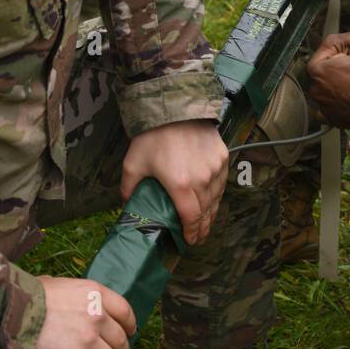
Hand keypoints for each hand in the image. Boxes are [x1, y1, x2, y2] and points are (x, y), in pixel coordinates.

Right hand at [32, 276, 136, 348]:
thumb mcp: (58, 283)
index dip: (130, 325)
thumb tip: (69, 297)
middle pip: (120, 339)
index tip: (130, 333)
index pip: (124, 310)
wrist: (13, 312)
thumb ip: (73, 293)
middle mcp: (97, 315)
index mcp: (95, 293)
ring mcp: (88, 339)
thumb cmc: (29, 295)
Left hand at [121, 119, 228, 245]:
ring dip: (211, 213)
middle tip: (199, 237)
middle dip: (203, 227)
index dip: (192, 233)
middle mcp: (201, 180)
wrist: (175, 107)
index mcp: (180, 185)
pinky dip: (217, 194)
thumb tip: (127, 205)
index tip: (190, 241)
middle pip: (206, 212)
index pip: (191, 218)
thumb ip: (129, 188)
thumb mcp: (133, 164)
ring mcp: (215, 169)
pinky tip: (212, 199)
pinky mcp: (222, 157)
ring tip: (206, 222)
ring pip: (216, 199)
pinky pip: (221, 183)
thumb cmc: (153, 136)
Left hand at [307, 45, 349, 130]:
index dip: (332, 55)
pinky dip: (331, 109)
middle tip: (348, 72)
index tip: (342, 55)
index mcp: (318, 70)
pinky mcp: (331, 120)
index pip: (319, 58)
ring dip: (333, 91)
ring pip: (323, 95)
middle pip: (320, 77)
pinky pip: (325, 113)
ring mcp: (322, 106)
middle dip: (332, 74)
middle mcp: (316, 89)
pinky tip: (340, 105)